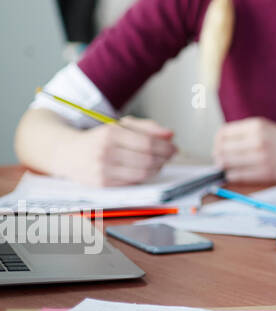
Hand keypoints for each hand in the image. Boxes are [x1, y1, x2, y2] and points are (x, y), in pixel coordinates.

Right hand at [59, 117, 176, 186]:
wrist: (67, 153)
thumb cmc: (99, 139)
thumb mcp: (120, 126)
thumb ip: (147, 127)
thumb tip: (170, 134)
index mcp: (111, 133)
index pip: (148, 142)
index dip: (165, 147)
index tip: (174, 147)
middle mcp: (105, 151)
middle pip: (147, 159)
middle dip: (164, 158)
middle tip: (169, 155)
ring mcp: (102, 169)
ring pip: (142, 173)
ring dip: (157, 168)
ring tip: (159, 163)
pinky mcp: (102, 184)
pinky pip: (132, 182)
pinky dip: (144, 176)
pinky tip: (145, 170)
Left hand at [214, 117, 275, 182]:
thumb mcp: (268, 129)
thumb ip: (246, 134)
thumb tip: (220, 146)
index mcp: (257, 125)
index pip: (223, 133)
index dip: (217, 142)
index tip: (218, 147)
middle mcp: (257, 140)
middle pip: (222, 149)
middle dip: (218, 156)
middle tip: (219, 160)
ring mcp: (261, 157)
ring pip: (227, 163)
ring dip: (224, 167)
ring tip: (227, 168)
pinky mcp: (265, 173)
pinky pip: (237, 175)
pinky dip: (232, 175)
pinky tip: (237, 173)